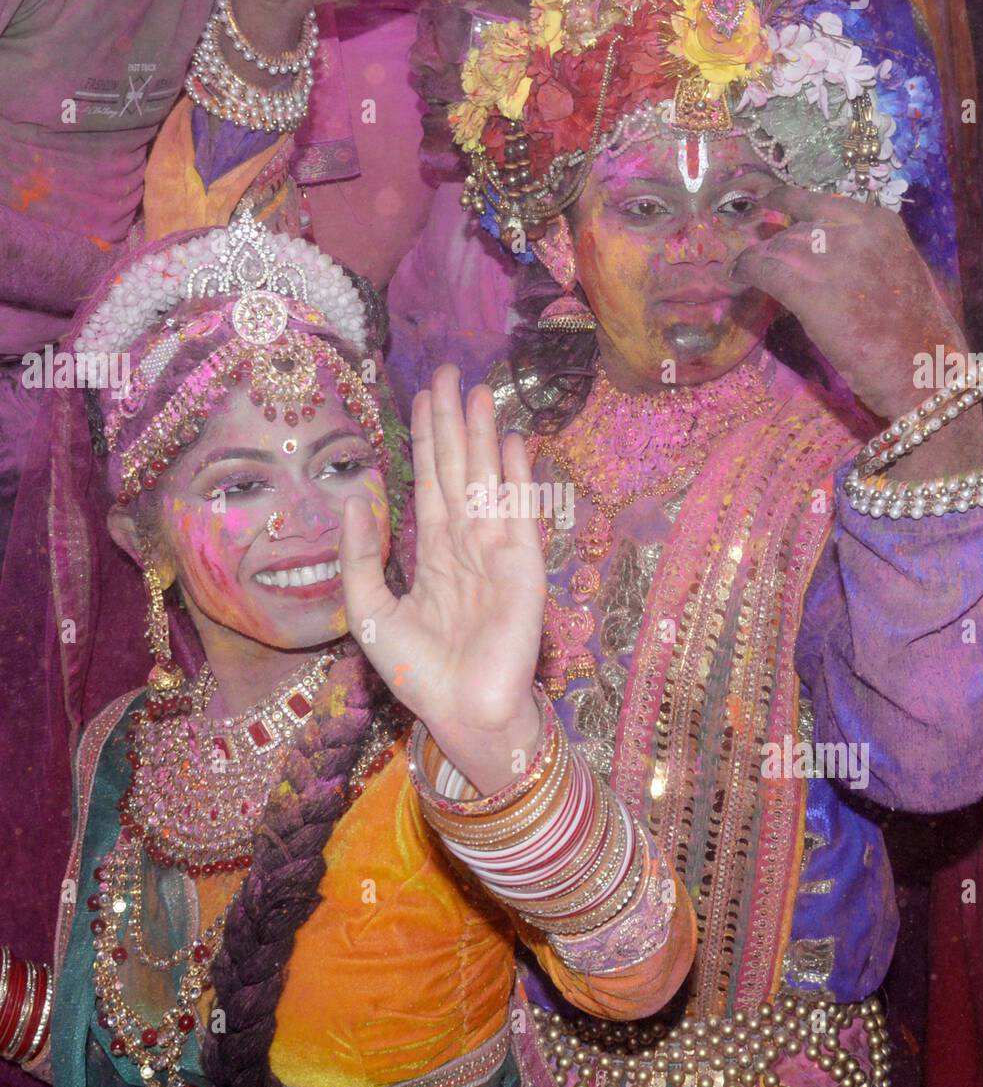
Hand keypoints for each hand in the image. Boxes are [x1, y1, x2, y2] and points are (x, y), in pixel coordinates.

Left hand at [339, 367, 546, 795]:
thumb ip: (362, 559)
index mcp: (435, 555)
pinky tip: (512, 441)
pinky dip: (516, 476)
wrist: (461, 715)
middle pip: (457, 470)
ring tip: (478, 391)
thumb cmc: (420, 672)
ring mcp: (498, 553)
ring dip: (483, 436)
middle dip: (452, 422)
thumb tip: (355, 503)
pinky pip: (518, 513)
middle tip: (449, 371)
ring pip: (486, 481)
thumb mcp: (370, 612)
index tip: (422, 397)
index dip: (426, 440)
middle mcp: (468, 545)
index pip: (428, 483)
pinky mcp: (524, 567)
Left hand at [731, 186, 982, 475]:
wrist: (922, 363)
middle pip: (793, 230)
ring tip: (742, 272)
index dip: (787, 203)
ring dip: (756, 261)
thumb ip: (861, 254)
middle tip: (757, 262)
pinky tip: (736, 279)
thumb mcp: (895, 270)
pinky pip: (763, 271)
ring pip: (774, 248)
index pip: (818, 201)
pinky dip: (744, 273)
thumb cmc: (915, 330)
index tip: (769, 203)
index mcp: (878, 223)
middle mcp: (851, 231)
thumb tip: (820, 254)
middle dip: (772, 247)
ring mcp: (829, 258)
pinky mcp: (807, 290)